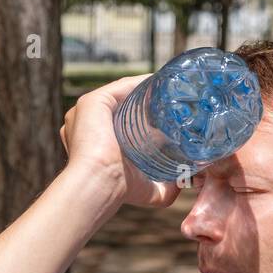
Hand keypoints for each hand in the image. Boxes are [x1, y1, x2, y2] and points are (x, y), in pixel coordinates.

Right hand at [59, 75, 180, 208]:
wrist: (101, 183)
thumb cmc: (120, 189)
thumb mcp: (148, 190)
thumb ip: (166, 188)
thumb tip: (184, 183)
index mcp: (95, 138)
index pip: (122, 119)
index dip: (145, 115)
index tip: (169, 113)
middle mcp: (88, 122)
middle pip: (123, 104)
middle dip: (147, 100)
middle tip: (174, 100)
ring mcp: (87, 111)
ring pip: (122, 93)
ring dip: (146, 88)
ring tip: (170, 87)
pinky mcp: (91, 102)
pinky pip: (119, 87)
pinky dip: (139, 83)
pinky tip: (158, 82)